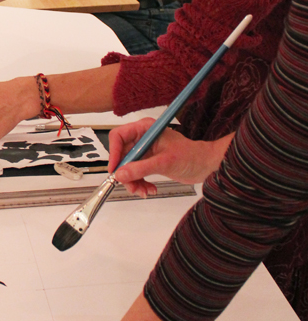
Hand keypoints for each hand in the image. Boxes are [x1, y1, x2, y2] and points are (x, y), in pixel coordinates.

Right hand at [108, 118, 230, 196]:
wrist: (206, 165)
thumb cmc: (191, 156)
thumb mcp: (164, 162)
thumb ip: (141, 168)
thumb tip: (120, 174)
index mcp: (145, 129)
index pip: (118, 136)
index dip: (113, 153)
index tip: (115, 170)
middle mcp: (142, 138)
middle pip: (121, 155)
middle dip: (125, 173)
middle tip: (131, 187)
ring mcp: (145, 151)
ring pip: (127, 167)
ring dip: (133, 182)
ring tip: (144, 191)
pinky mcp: (148, 162)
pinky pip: (135, 174)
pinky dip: (140, 183)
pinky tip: (150, 189)